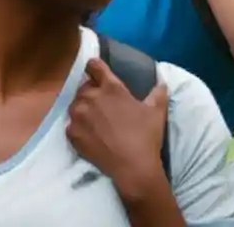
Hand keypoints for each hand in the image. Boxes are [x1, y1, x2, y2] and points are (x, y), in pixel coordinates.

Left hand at [66, 58, 169, 199]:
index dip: (95, 67)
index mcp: (110, 88)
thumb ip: (158, 94)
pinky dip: (78, 127)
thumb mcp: (156, 112)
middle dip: (92, 92)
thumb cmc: (146, 136)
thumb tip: (162, 83)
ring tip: (94, 120)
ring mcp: (78, 114)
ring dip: (83, 108)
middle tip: (102, 105)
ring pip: (75, 104)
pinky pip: (71, 124)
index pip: (94, 66)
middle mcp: (90, 96)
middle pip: (84, 86)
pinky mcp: (71, 132)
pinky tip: (89, 134)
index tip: (96, 72)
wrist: (132, 167)